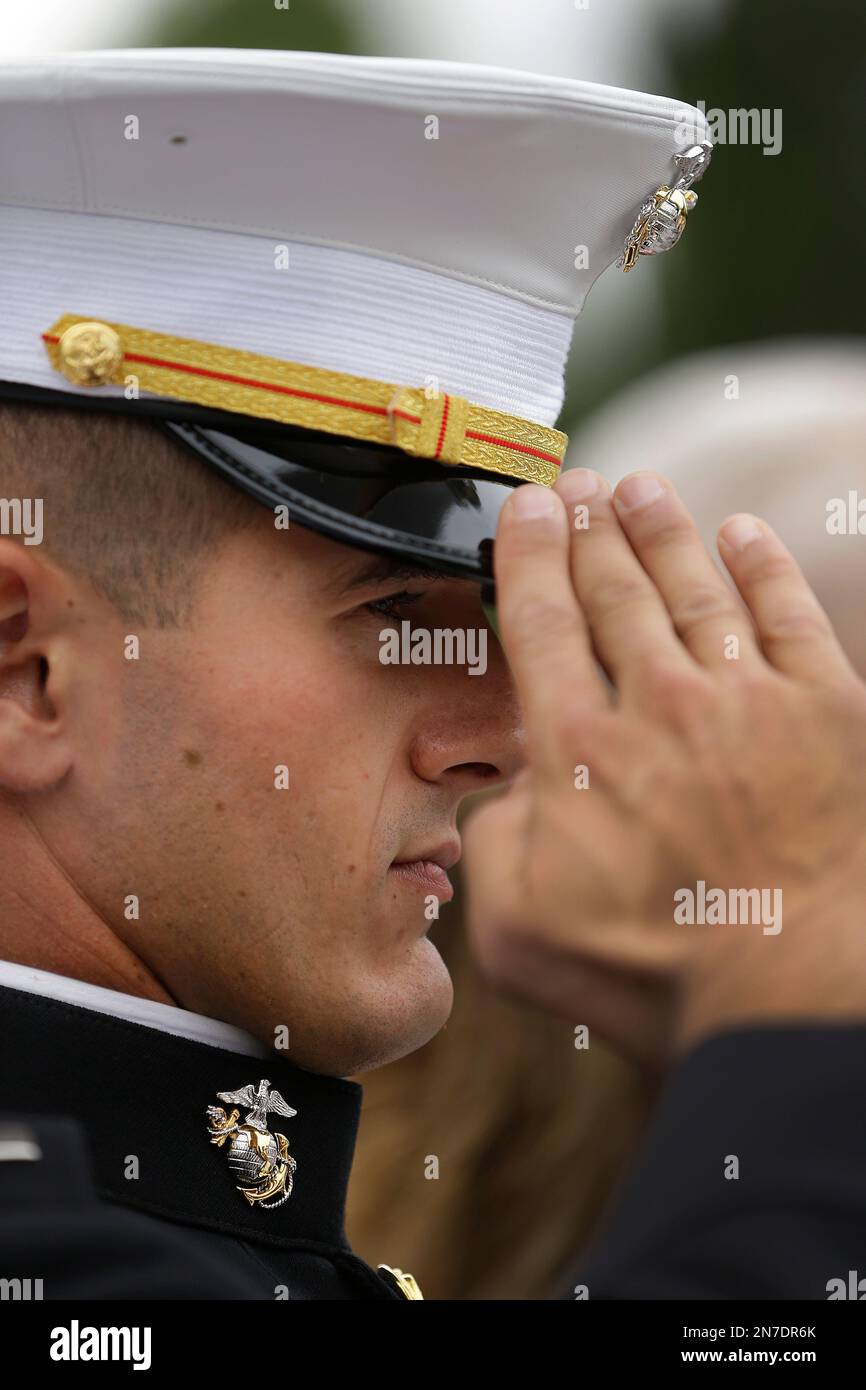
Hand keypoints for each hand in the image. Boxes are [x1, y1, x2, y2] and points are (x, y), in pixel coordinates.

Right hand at [463, 469, 865, 1067]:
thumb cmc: (650, 975)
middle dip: (591, 531)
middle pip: (616, 591)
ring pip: (695, 589)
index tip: (527, 508)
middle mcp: (659, 704)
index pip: (543, 622)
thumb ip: (494, 847)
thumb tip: (511, 799)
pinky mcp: (830, 713)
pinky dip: (764, 569)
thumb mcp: (517, 929)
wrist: (792, 994)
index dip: (531, 554)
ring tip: (642, 489)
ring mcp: (749, 701)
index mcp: (578, 748)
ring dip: (664, 531)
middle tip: (580, 485)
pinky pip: (790, 617)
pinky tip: (743, 534)